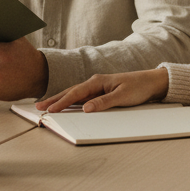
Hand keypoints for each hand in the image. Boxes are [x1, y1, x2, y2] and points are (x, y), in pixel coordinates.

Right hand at [35, 69, 168, 113]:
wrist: (151, 82)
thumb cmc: (138, 87)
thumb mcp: (122, 96)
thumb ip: (104, 102)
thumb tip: (86, 108)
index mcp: (98, 81)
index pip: (75, 93)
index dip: (62, 102)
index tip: (50, 109)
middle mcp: (95, 82)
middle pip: (70, 92)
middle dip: (54, 99)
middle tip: (38, 106)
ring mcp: (97, 87)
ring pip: (75, 94)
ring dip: (60, 100)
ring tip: (46, 106)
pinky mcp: (101, 91)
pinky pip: (82, 97)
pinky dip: (71, 101)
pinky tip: (65, 105)